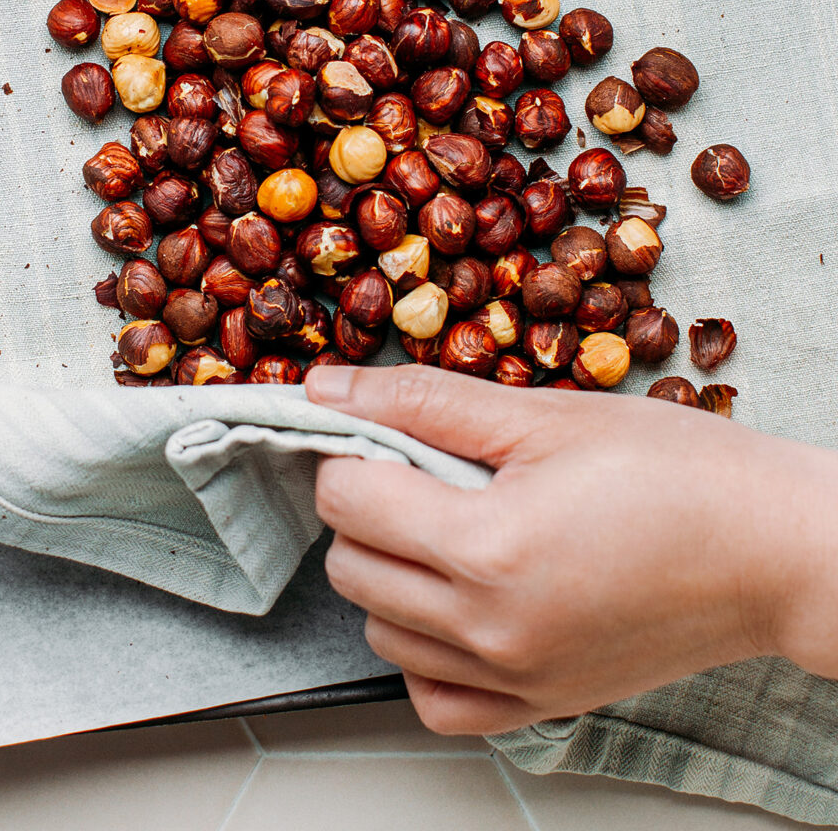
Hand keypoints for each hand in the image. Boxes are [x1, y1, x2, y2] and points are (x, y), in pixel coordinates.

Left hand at [304, 364, 837, 734]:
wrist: (770, 549)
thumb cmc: (676, 470)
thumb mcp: (543, 414)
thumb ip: (422, 402)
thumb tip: (326, 389)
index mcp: (488, 547)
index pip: (347, 500)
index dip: (354, 452)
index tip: (389, 434)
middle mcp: (490, 628)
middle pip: (352, 569)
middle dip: (368, 508)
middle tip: (426, 472)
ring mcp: (514, 677)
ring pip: (382, 634)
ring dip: (392, 575)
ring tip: (453, 528)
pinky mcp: (540, 705)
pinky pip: (435, 697)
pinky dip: (426, 652)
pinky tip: (459, 602)